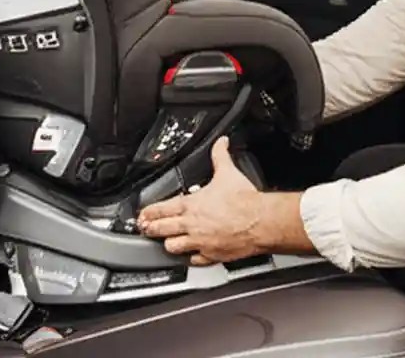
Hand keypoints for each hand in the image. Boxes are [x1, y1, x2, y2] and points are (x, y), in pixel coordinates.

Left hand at [137, 137, 265, 265]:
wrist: (260, 221)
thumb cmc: (244, 201)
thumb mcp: (228, 172)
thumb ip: (220, 155)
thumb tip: (221, 142)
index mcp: (191, 205)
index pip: (161, 209)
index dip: (148, 212)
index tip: (143, 214)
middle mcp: (191, 225)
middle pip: (160, 230)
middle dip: (150, 229)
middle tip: (147, 229)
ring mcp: (199, 242)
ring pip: (173, 248)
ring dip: (170, 244)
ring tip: (168, 241)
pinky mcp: (211, 256)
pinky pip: (194, 261)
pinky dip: (191, 258)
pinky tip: (192, 255)